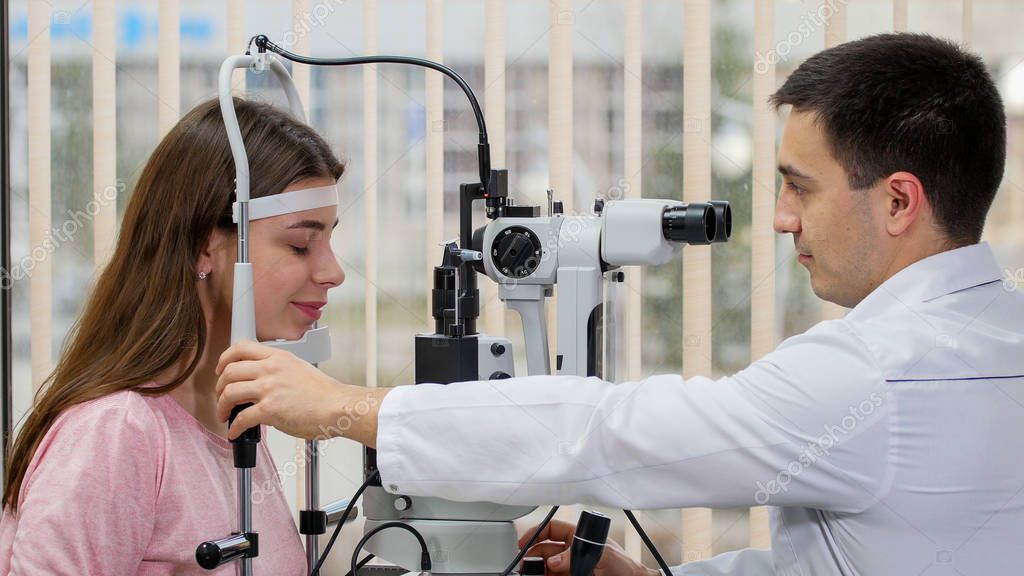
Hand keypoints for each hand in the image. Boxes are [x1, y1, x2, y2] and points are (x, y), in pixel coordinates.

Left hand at [215, 340, 388, 444]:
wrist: (337, 406)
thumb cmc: (324, 393)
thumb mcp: (299, 368)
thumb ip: (278, 370)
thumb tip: (261, 383)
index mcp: (278, 357)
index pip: (241, 347)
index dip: (225, 359)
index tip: (221, 369)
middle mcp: (271, 369)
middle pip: (229, 371)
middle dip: (219, 387)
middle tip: (221, 397)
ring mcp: (269, 388)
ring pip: (230, 393)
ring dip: (222, 407)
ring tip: (224, 415)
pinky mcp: (270, 410)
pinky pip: (241, 418)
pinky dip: (234, 428)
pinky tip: (235, 432)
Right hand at [518, 519, 658, 575]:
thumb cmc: (625, 566)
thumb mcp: (604, 555)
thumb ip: (578, 555)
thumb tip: (555, 561)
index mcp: (578, 537)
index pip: (551, 529)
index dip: (536, 533)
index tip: (523, 543)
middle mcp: (571, 552)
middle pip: (544, 550)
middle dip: (532, 555)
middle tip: (524, 565)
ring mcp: (570, 568)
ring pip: (545, 567)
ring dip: (535, 570)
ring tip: (528, 574)